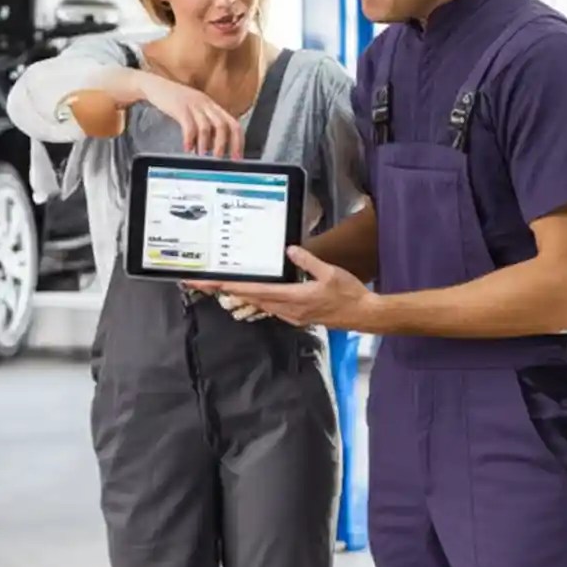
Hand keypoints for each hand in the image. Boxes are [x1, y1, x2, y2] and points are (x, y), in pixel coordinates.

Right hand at [138, 72, 243, 158]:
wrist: (156, 86)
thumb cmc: (176, 101)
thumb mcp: (195, 110)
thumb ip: (205, 125)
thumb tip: (212, 146)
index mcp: (213, 106)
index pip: (233, 123)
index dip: (238, 141)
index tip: (237, 157)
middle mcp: (206, 104)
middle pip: (223, 124)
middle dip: (224, 144)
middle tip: (220, 159)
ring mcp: (193, 105)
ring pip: (207, 125)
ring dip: (206, 143)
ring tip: (202, 155)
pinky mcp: (180, 107)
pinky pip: (188, 125)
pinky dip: (189, 139)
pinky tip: (187, 148)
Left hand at [186, 246, 378, 329]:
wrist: (364, 315)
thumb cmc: (349, 293)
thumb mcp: (330, 272)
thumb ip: (308, 261)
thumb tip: (290, 249)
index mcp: (294, 297)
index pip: (256, 291)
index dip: (233, 287)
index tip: (214, 284)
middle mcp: (288, 309)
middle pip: (251, 298)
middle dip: (226, 290)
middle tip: (202, 283)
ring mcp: (292, 315)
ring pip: (259, 304)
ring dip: (240, 295)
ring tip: (220, 287)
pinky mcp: (297, 316)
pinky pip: (271, 308)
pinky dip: (258, 300)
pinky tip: (253, 295)